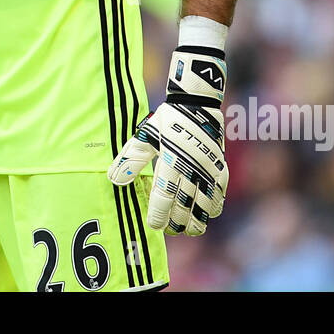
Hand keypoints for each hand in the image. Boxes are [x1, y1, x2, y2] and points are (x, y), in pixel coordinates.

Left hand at [107, 46, 227, 234]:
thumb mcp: (145, 136)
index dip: (159, 215)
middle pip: (185, 206)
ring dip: (196, 220)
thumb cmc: (167, 121)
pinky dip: (213, 207)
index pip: (164, 197)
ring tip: (188, 229)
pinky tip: (206, 213)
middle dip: (176, 222)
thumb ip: (131, 159)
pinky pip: (219, 194)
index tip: (154, 225)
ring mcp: (208, 170)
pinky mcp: (219, 168)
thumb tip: (114, 179)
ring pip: (204, 206)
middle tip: (169, 228)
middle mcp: (191, 168)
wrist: (197, 104)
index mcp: (170, 161)